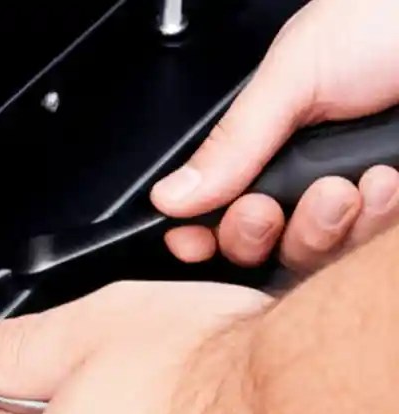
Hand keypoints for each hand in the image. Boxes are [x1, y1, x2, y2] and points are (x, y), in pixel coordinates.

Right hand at [150, 0, 398, 273]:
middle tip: (266, 209)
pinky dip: (378, 222)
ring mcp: (359, 199)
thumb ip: (232, 141)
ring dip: (325, 228)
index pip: (219, 210)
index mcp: (269, 144)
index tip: (194, 242)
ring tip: (348, 184)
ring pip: (319, 256)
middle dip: (258, 235)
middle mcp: (310, 176)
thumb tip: (172, 195)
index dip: (203, 235)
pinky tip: (388, 181)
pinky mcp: (395, 213)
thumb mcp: (292, 75)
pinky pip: (372, 250)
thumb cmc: (384, 19)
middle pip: (262, 247)